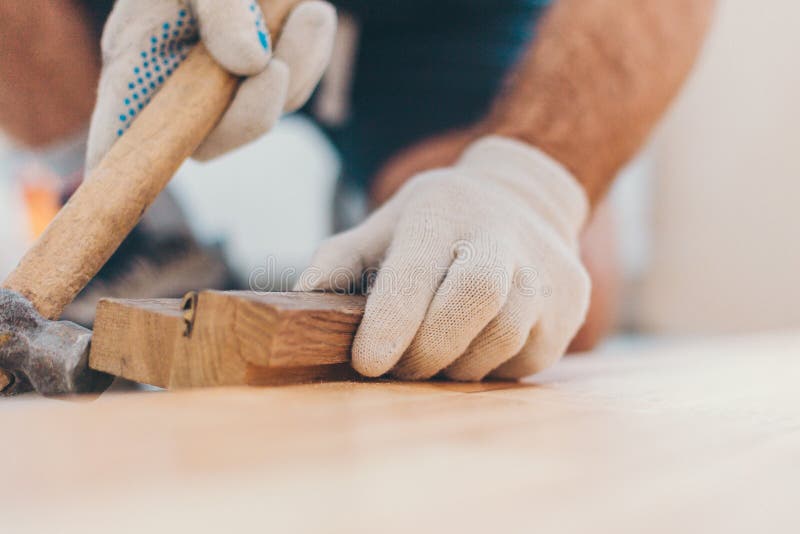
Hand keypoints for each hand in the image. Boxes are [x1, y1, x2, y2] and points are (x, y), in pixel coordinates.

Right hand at [86, 0, 335, 169]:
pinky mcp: (261, 78)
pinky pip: (294, 90)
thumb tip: (250, 64)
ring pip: (263, 115)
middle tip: (277, 69)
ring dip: (296, 69)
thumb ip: (220, 12)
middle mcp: (175, 86)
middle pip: (208, 143)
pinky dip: (310, 56)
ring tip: (308, 11)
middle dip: (251, 113)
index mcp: (136, 61)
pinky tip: (309, 12)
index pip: (118, 133)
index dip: (120, 164)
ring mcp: (221, 88)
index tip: (118, 181)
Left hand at [297, 136, 590, 380]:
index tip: (368, 363)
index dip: (392, 321)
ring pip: (506, 336)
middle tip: (402, 365)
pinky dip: (494, 365)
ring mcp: (546, 265)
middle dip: (430, 348)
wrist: (523, 197)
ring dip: (460, 364)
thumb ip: (340, 262)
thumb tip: (297, 306)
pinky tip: (476, 347)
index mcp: (442, 212)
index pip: (417, 269)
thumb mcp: (384, 225)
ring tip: (437, 356)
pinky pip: (531, 355)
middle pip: (477, 298)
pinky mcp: (572, 298)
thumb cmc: (438, 222)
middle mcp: (501, 233)